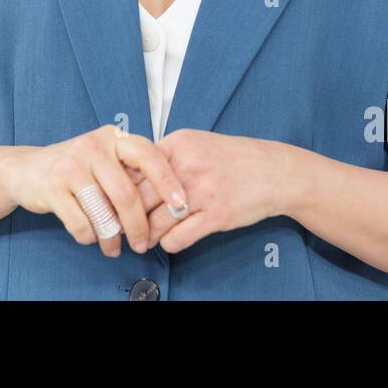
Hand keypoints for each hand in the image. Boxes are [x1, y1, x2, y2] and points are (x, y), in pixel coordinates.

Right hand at [0, 124, 187, 256]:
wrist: (27, 169)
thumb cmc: (77, 168)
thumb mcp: (106, 157)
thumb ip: (132, 171)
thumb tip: (170, 203)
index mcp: (113, 137)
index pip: (148, 155)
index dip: (167, 181)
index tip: (181, 204)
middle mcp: (93, 146)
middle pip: (127, 194)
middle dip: (139, 226)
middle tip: (143, 244)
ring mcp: (71, 165)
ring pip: (104, 213)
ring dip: (112, 239)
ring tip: (114, 247)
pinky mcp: (52, 187)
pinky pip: (81, 224)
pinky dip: (89, 237)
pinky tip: (90, 237)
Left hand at [126, 129, 284, 252]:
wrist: (274, 171)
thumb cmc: (233, 159)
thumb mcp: (196, 143)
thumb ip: (166, 157)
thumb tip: (129, 176)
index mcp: (178, 143)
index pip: (133, 168)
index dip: (119, 190)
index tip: (113, 203)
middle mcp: (187, 165)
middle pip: (139, 197)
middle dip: (126, 218)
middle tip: (121, 228)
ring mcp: (202, 191)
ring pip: (155, 221)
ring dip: (145, 235)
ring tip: (142, 240)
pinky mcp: (216, 215)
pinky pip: (177, 238)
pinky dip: (167, 243)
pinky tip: (168, 241)